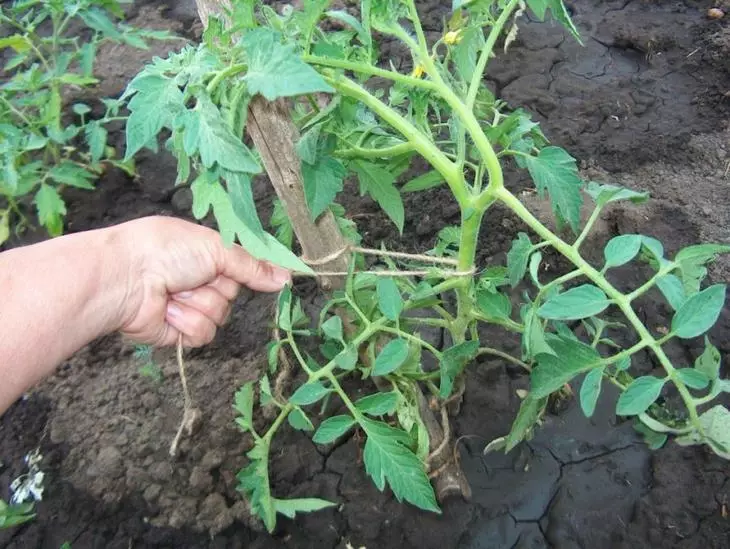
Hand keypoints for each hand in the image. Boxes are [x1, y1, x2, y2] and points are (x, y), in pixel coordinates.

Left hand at [112, 216, 290, 346]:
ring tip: (174, 292)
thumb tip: (287, 277)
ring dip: (199, 303)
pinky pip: (203, 333)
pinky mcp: (179, 332)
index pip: (242, 268)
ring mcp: (189, 307)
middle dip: (217, 286)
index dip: (253, 273)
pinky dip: (187, 321)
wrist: (126, 279)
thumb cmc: (165, 251)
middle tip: (193, 275)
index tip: (273, 277)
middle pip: (233, 294)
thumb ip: (252, 266)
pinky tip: (168, 310)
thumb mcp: (216, 248)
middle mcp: (198, 280)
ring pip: (219, 316)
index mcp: (205, 254)